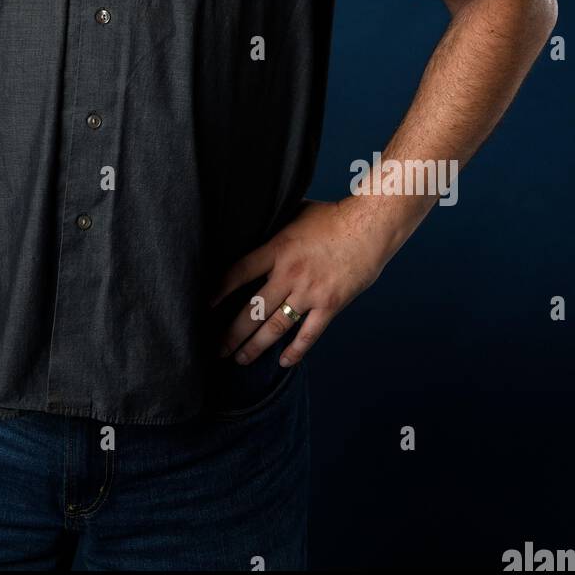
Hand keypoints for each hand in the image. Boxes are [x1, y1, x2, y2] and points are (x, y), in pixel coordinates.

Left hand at [208, 197, 389, 367]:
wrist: (370, 226)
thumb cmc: (333, 216)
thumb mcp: (296, 213)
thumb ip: (274, 225)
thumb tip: (254, 222)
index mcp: (277, 249)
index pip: (238, 273)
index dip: (219, 291)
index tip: (204, 306)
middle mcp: (289, 274)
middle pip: (253, 308)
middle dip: (232, 332)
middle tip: (216, 349)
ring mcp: (310, 292)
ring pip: (276, 326)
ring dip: (256, 346)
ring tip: (240, 359)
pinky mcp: (330, 304)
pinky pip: (309, 333)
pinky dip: (295, 350)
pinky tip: (283, 362)